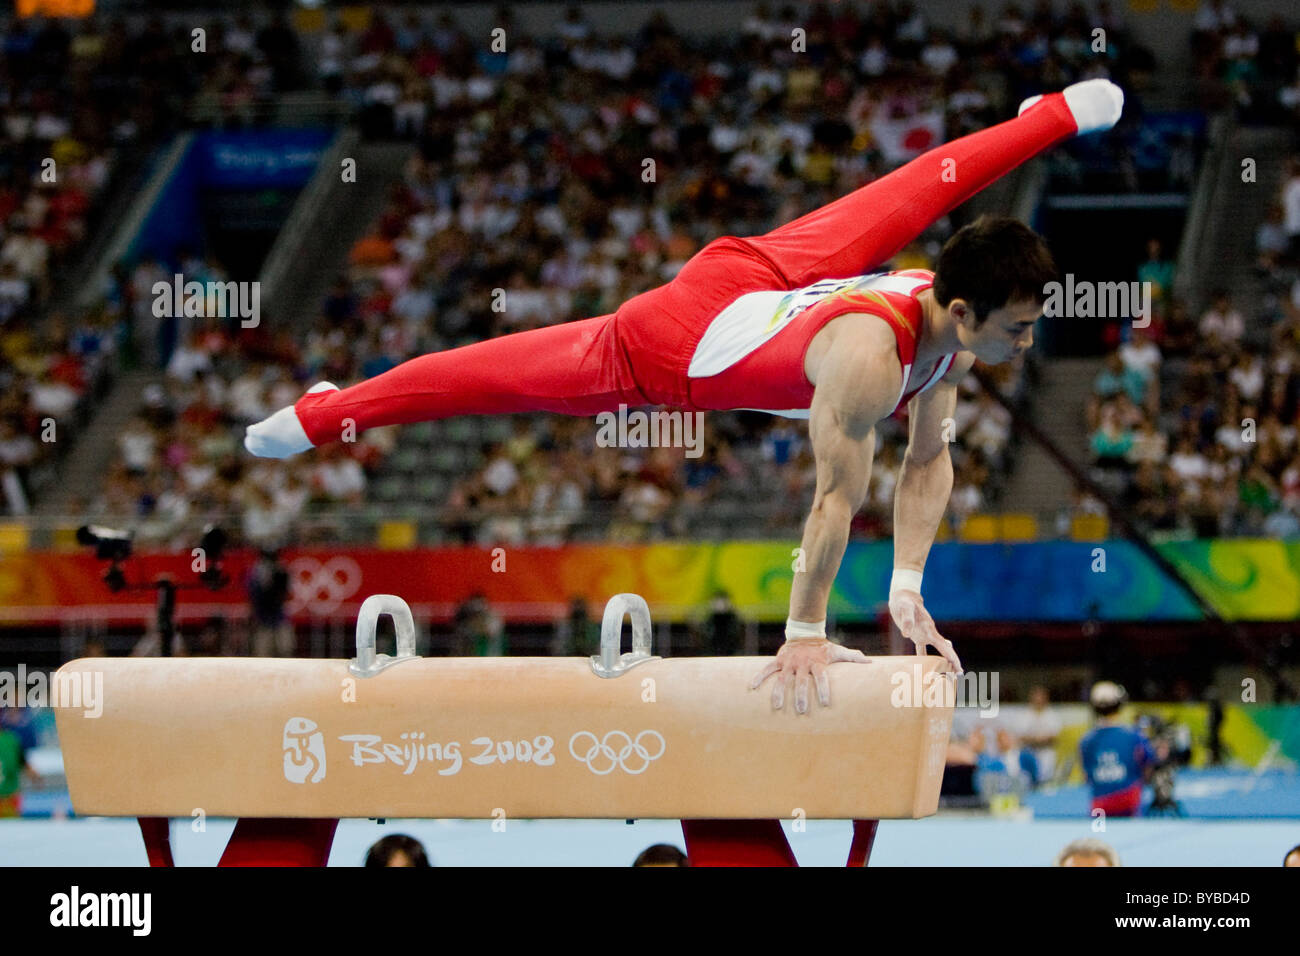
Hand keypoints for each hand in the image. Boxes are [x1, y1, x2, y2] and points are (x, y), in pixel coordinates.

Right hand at [749, 638, 870, 713]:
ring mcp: (789, 662)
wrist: (805, 633)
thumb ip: (853, 658)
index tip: (825, 702)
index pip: (822, 677)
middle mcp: (802, 663)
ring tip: (777, 707)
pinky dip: (759, 677)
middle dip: (801, 696)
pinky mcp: (779, 660)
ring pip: (783, 678)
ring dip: (779, 693)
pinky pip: (767, 669)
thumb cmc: (823, 648)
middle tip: (801, 711)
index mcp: (817, 662)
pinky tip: (752, 688)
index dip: (823, 689)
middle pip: (802, 681)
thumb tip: (871, 663)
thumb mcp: (838, 651)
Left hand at [889, 590, 962, 673]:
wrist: (903, 597)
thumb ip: (907, 621)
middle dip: (953, 662)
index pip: (944, 646)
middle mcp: (930, 633)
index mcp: (930, 629)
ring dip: (942, 661)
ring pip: (936, 651)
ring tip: (947, 674)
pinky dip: (923, 657)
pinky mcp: (916, 635)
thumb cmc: (905, 603)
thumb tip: (907, 635)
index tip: (959, 668)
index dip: (952, 657)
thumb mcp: (905, 609)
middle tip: (959, 676)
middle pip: (945, 650)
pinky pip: (922, 648)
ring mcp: (924, 635)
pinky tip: (924, 667)